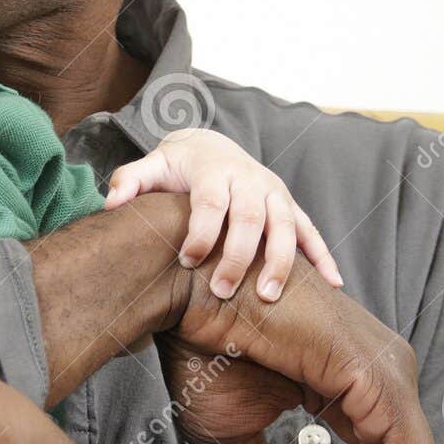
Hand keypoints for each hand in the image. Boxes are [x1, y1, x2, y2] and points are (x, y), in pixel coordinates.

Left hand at [104, 129, 342, 299]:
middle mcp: (251, 180)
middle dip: (239, 255)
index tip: (188, 260)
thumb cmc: (178, 167)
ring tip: (271, 296)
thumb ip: (130, 182)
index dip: (202, 231)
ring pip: (285, 226)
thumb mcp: (151, 167)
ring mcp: (275, 193)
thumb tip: (110, 204)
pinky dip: (324, 258)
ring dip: (282, 262)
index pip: (212, 201)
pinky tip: (334, 285)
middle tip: (224, 291)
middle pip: (251, 217)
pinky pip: (311, 232)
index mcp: (216, 170)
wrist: (211, 146)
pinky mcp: (290, 207)